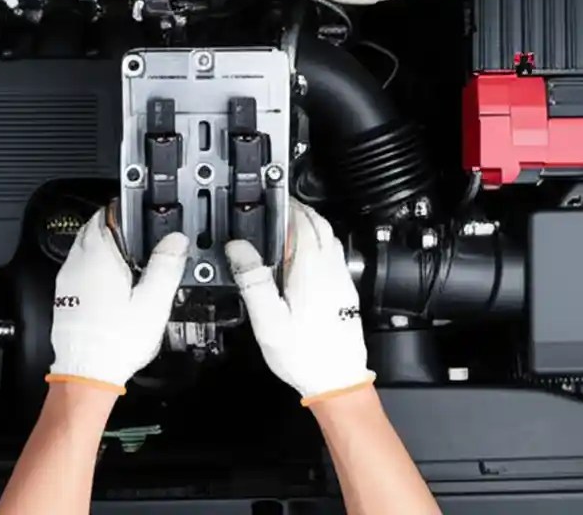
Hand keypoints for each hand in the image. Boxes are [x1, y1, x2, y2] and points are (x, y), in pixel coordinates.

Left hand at [47, 209, 188, 393]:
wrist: (87, 371)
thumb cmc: (116, 341)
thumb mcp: (152, 302)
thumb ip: (165, 266)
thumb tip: (175, 240)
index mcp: (99, 258)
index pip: (105, 215)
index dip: (122, 209)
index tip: (136, 211)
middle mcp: (77, 264)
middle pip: (91, 228)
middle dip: (111, 224)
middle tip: (133, 230)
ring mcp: (67, 280)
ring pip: (82, 247)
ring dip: (101, 243)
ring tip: (125, 254)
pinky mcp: (64, 295)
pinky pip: (78, 267)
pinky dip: (92, 263)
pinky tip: (109, 279)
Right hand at [226, 200, 373, 404]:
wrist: (337, 381)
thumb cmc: (305, 355)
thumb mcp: (268, 320)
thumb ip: (253, 280)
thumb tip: (238, 248)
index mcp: (312, 270)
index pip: (302, 222)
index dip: (287, 207)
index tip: (271, 201)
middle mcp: (331, 270)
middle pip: (320, 225)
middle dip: (299, 210)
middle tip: (278, 207)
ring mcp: (341, 280)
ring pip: (329, 239)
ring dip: (311, 225)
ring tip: (288, 226)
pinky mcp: (344, 292)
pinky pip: (333, 256)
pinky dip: (318, 244)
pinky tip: (304, 257)